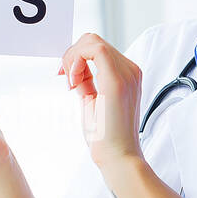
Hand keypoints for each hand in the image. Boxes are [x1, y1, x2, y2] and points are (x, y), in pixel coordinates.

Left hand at [59, 32, 142, 170]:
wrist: (118, 157)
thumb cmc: (106, 136)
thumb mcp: (92, 100)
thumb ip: (87, 81)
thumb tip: (75, 69)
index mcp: (127, 75)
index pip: (98, 48)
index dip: (76, 56)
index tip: (65, 77)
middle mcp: (130, 70)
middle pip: (93, 41)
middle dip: (72, 56)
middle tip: (66, 79)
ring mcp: (126, 73)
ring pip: (92, 41)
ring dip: (73, 59)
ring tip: (72, 84)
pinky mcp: (117, 80)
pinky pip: (94, 50)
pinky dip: (76, 61)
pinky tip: (74, 82)